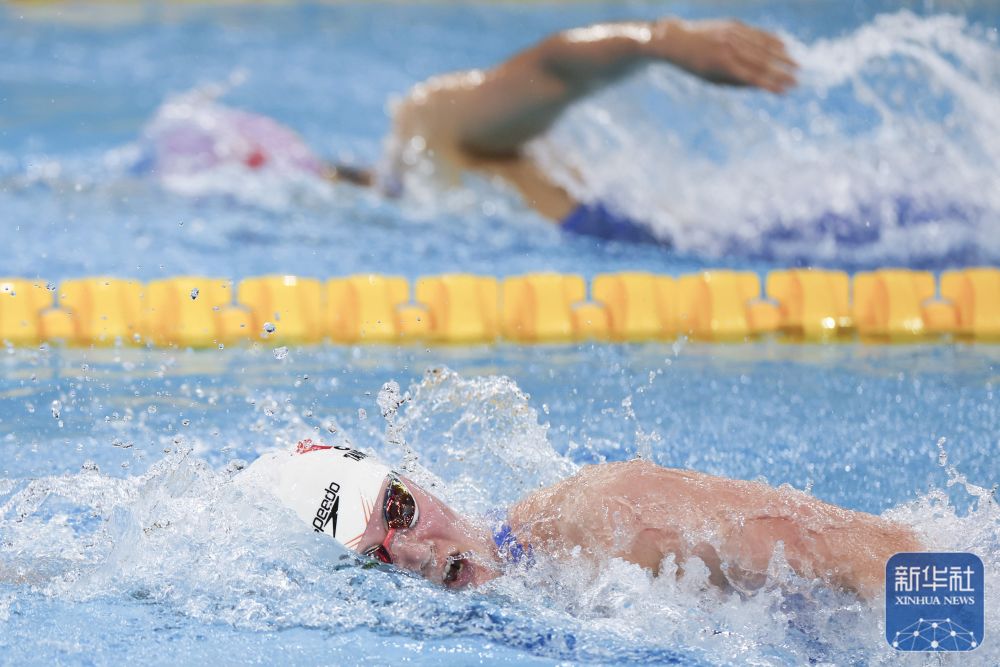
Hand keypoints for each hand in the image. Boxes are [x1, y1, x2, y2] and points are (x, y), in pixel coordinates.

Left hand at [656, 19, 797, 93]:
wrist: (678, 40)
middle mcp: (730, 48)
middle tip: (798, 79)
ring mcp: (733, 34)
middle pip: (762, 61)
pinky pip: (757, 32)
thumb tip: (763, 85)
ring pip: (763, 45)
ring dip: (782, 56)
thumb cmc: (697, 66)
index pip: (754, 77)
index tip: (786, 91)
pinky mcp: (734, 24)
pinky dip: (772, 39)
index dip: (772, 84)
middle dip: (782, 71)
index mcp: (723, 66)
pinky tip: (784, 45)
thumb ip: (738, 82)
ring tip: (796, 64)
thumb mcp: (714, 79)